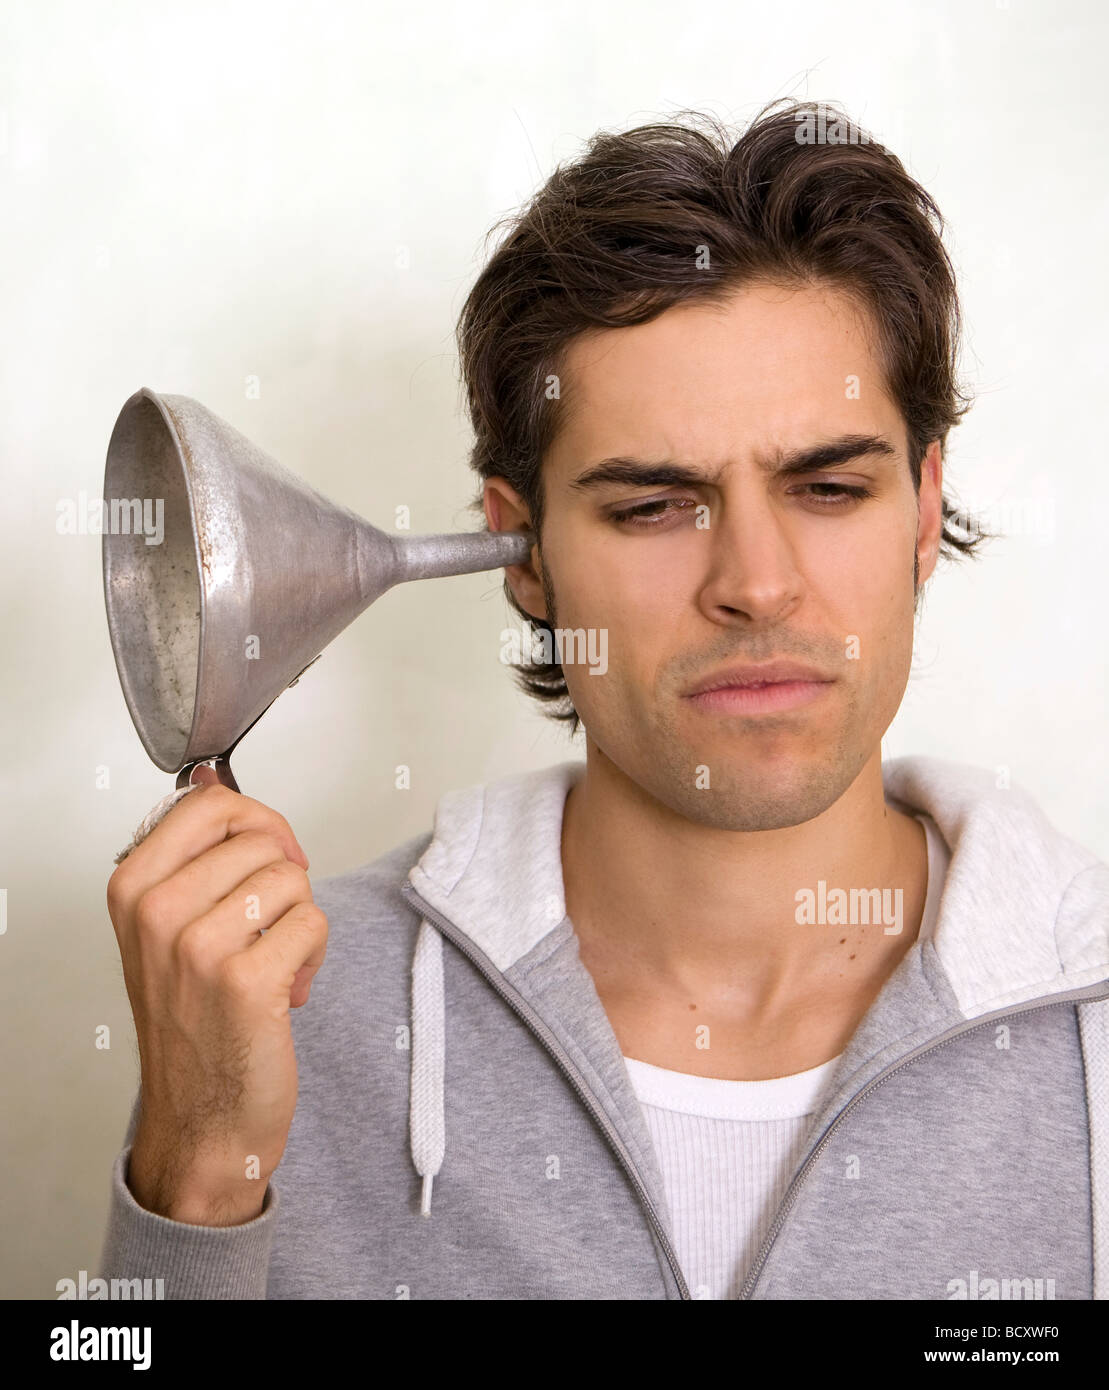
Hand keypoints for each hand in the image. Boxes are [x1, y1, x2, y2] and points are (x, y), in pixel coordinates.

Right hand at [105, 767, 326, 1224]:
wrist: (204, 1120)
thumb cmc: (193, 1023)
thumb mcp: (166, 928)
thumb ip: (190, 854)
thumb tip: (210, 779)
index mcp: (131, 888)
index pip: (209, 802)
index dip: (258, 822)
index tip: (267, 855)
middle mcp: (156, 913)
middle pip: (262, 840)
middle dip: (283, 880)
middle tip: (268, 929)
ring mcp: (197, 947)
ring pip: (292, 879)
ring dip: (298, 921)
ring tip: (272, 962)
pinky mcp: (246, 981)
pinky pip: (313, 922)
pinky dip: (313, 955)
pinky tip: (286, 990)